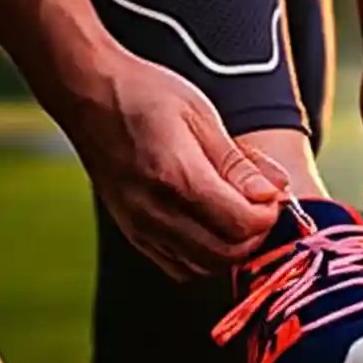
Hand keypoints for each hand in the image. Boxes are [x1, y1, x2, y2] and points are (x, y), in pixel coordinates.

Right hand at [59, 52, 289, 279]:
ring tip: (238, 212)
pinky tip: (211, 226)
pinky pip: (178, 266)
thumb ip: (239, 163)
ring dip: (232, 247)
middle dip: (255, 233)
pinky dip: (204, 256)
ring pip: (204, 266)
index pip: (241, 224)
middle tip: (260, 203)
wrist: (88, 95)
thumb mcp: (202, 116)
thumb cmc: (145, 96)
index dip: (268, 214)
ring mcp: (140, 226)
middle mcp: (155, 211)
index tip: (273, 194)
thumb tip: (274, 192)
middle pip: (226, 252)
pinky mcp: (132, 232)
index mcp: (177, 176)